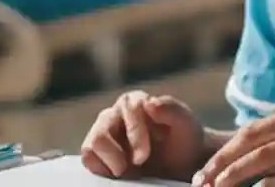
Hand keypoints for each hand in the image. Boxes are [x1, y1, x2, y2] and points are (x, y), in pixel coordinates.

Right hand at [81, 90, 206, 181]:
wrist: (180, 166)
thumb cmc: (184, 142)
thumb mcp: (186, 126)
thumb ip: (173, 110)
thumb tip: (150, 102)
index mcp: (136, 101)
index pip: (128, 109)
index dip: (135, 134)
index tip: (143, 156)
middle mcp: (115, 113)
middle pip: (103, 129)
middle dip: (119, 153)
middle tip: (138, 165)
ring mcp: (103, 132)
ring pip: (93, 144)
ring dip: (111, 161)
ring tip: (129, 170)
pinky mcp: (95, 152)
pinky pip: (88, 158)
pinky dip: (103, 169)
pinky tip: (121, 173)